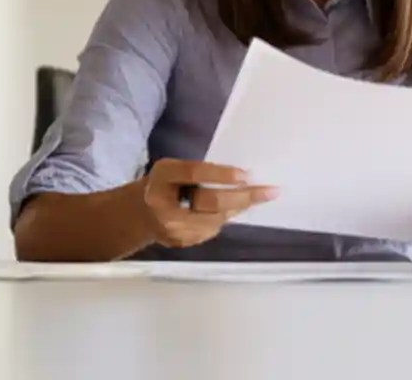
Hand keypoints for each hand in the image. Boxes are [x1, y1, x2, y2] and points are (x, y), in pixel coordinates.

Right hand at [140, 158, 277, 248]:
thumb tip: (241, 176)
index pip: (193, 174)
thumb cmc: (164, 184)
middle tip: (271, 191)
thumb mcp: (173, 169)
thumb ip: (198, 172)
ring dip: (241, 206)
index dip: (221, 175)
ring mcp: (175, 229)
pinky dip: (228, 215)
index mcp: (162, 179)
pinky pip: (214, 228)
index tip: (247, 174)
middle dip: (244, 196)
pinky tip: (237, 206)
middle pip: (211, 202)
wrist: (140, 215)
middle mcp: (166, 206)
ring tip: (261, 194)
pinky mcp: (184, 242)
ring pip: (218, 218)